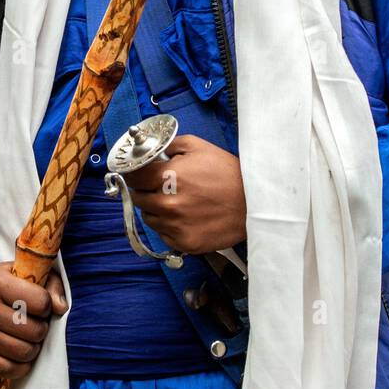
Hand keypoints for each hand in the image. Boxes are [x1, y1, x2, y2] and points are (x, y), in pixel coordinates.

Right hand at [0, 262, 67, 378]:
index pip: (40, 302)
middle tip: (34, 324)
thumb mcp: (18, 270)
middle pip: (34, 331)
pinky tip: (20, 355)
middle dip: (41, 329)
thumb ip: (48, 283)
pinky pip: (7, 370)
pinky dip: (21, 366)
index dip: (46, 306)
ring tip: (28, 338)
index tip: (39, 305)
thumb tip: (61, 308)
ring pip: (23, 352)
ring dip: (33, 348)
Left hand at [124, 134, 246, 254]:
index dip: (133, 173)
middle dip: (146, 190)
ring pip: (150, 218)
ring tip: (175, 202)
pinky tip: (184, 217)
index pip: (133, 177)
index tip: (136, 173)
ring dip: (156, 209)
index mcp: (167, 177)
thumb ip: (170, 145)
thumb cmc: (228, 173)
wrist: (254, 203)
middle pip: (139, 198)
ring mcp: (175, 226)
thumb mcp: (199, 146)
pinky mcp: (184, 243)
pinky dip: (169, 227)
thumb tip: (154, 151)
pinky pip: (164, 235)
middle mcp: (167, 204)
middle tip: (159, 187)